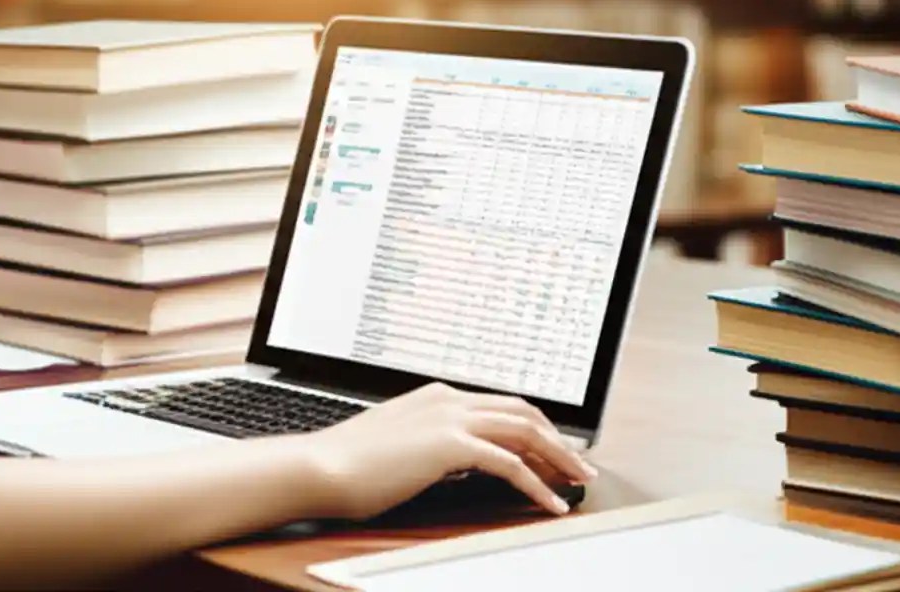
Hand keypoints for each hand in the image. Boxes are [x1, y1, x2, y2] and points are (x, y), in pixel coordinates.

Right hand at [300, 383, 596, 519]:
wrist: (321, 467)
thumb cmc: (349, 464)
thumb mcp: (398, 446)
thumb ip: (429, 447)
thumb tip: (456, 464)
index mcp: (436, 397)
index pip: (500, 406)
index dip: (534, 428)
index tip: (553, 451)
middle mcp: (448, 400)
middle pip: (523, 413)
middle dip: (557, 439)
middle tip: (578, 465)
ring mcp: (450, 418)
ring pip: (525, 431)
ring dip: (558, 457)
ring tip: (576, 481)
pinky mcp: (450, 445)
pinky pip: (509, 463)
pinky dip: (536, 483)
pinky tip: (548, 502)